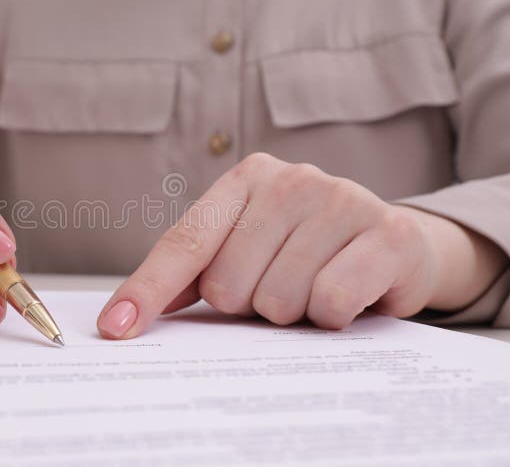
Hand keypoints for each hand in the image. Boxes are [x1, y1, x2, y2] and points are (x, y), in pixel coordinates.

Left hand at [97, 153, 506, 337]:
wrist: (394, 245)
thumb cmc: (306, 253)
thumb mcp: (249, 251)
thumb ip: (196, 272)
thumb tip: (126, 314)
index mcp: (245, 180)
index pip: (185, 243)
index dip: (147, 290)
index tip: (115, 329)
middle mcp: (290, 180)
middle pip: (228, 284)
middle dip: (250, 304)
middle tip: (281, 289)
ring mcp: (341, 199)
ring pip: (277, 300)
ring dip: (294, 313)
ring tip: (315, 290)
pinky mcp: (387, 232)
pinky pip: (329, 302)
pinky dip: (332, 317)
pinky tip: (348, 298)